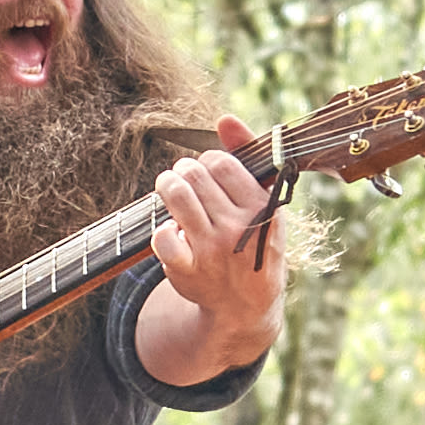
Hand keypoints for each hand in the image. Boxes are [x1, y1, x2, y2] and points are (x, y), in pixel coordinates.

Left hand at [143, 117, 289, 366]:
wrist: (246, 305)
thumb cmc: (253, 241)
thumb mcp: (263, 201)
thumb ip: (247, 156)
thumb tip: (225, 119)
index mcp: (261, 207)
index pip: (221, 162)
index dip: (208, 162)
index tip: (208, 172)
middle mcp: (238, 227)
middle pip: (195, 174)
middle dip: (184, 171)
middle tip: (184, 178)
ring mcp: (212, 250)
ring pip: (176, 195)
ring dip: (167, 186)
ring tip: (170, 189)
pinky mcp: (188, 271)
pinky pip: (161, 235)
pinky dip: (162, 230)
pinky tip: (173, 231)